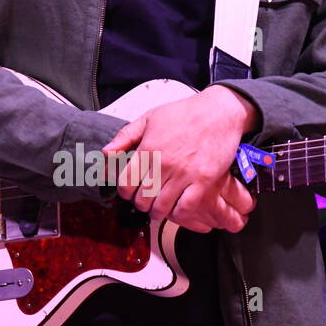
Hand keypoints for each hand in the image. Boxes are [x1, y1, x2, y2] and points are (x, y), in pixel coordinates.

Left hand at [102, 86, 260, 233]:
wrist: (219, 112)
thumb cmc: (185, 113)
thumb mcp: (149, 118)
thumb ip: (125, 136)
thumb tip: (106, 153)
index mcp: (148, 149)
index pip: (125, 184)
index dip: (125, 192)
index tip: (131, 192)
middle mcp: (164, 164)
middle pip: (142, 199)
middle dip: (141, 204)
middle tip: (146, 201)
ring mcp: (184, 174)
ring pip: (162, 207)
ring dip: (158, 211)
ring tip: (161, 206)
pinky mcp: (204, 181)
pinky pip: (185, 208)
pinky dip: (179, 213)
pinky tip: (178, 207)